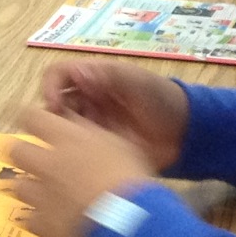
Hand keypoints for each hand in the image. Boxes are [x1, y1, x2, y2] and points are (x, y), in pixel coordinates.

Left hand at [9, 105, 155, 236]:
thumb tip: (89, 125)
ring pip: (18, 186)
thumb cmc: (129, 179)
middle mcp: (47, 163)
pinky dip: (36, 218)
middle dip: (23, 152)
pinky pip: (29, 219)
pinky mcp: (42, 224)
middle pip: (17, 151)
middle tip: (36, 157)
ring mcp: (41, 195)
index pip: (33, 117)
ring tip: (42, 191)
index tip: (33, 120)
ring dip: (29, 187)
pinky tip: (48, 221)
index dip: (31, 117)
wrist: (124, 223)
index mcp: (67, 139)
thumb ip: (99, 133)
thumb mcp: (123, 145)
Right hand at [37, 59, 188, 172]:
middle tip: (60, 133)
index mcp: (93, 78)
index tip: (54, 105)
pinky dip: (70, 154)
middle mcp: (86, 100)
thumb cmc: (161, 99)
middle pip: (53, 103)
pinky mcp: (97, 148)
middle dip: (51, 116)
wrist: (185, 132)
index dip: (50, 86)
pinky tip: (78, 163)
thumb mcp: (137, 83)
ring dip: (59, 136)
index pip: (58, 75)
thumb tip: (77, 73)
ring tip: (69, 150)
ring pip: (60, 128)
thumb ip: (109, 77)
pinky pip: (75, 150)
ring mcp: (91, 125)